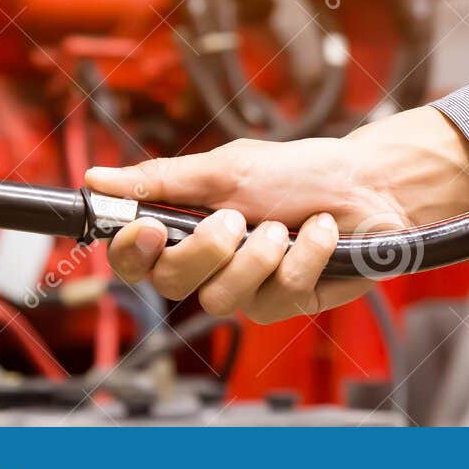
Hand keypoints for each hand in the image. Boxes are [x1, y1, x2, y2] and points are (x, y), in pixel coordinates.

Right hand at [84, 107, 468, 323]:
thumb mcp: (228, 167)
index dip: (130, 254)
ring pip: (225, 297)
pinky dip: (303, 255)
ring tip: (286, 224)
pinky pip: (279, 294)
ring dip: (259, 254)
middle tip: (235, 218)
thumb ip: (163, 181)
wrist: (371, 185)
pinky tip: (319, 233)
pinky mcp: (289, 301)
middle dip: (205, 250)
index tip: (146, 231)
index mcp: (188, 228)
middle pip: (173, 284)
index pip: (135, 261)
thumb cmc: (302, 171)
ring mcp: (251, 288)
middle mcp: (212, 264)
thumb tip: (98, 179)